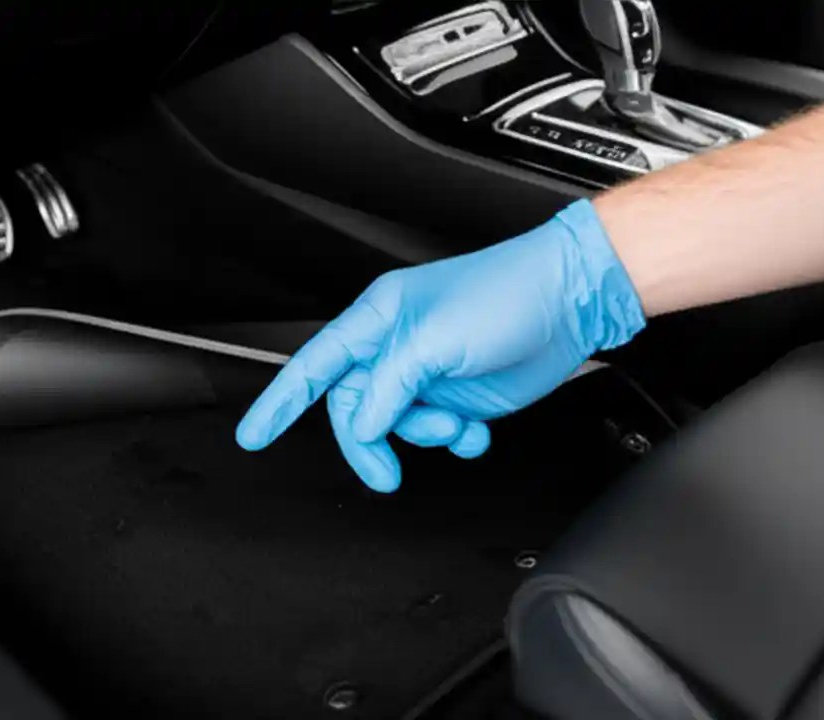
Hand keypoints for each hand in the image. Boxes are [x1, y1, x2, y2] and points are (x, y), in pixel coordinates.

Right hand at [235, 200, 645, 491]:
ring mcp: (428, 372)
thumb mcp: (433, 341)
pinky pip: (437, 433)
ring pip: (398, 426)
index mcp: (377, 319)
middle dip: (370, 443)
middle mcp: (397, 346)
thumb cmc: (506, 294)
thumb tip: (363, 426)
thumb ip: (388, 387)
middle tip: (385, 474)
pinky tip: (472, 431)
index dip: (278, 402)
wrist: (569, 300)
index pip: (313, 367)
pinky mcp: (460, 393)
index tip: (254, 435)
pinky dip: (454, 440)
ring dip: (424, 436)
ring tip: (455, 424)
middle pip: (355, 409)